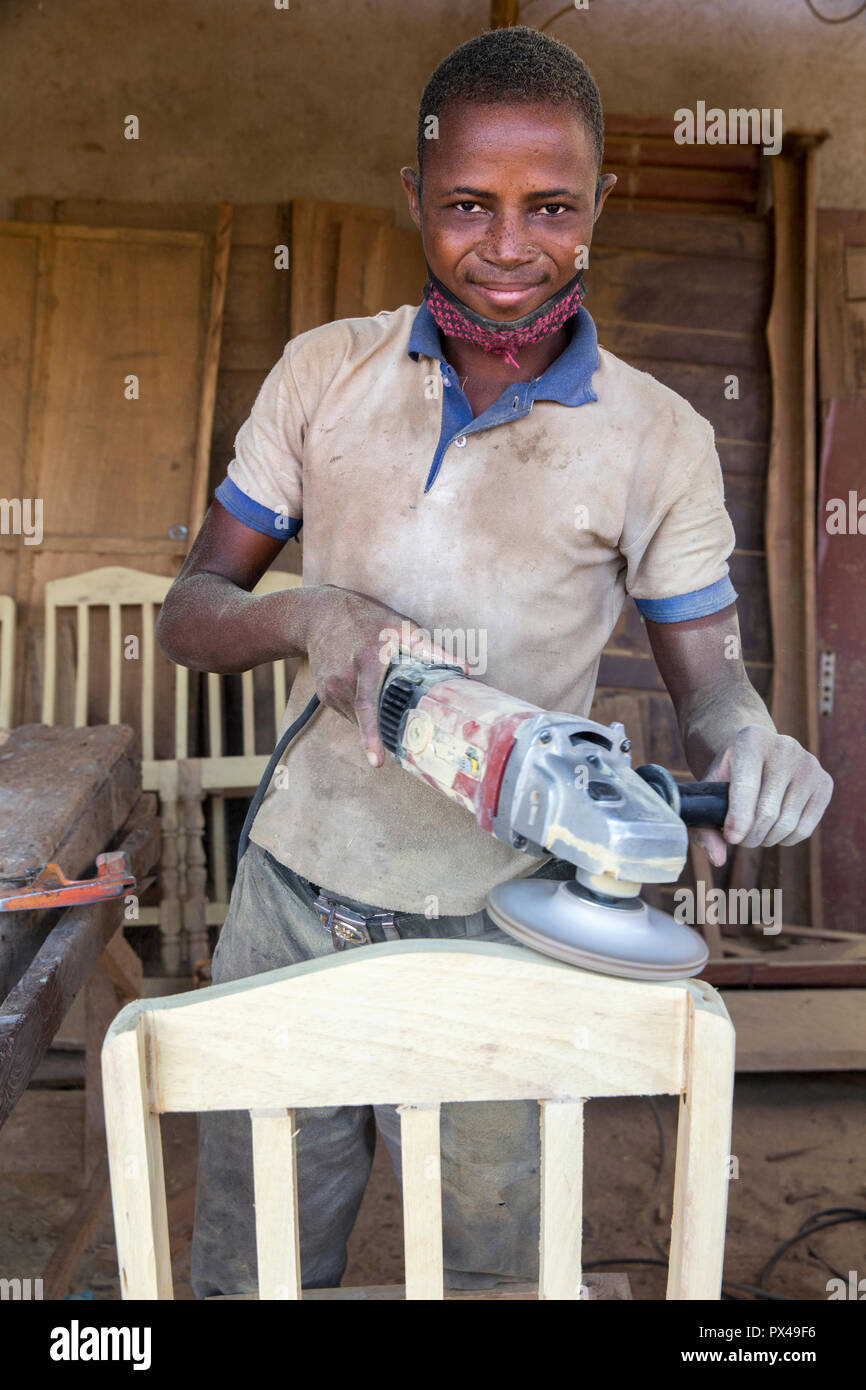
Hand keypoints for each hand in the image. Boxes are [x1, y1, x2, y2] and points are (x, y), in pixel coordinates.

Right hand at [301, 585, 466, 767]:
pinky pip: (348, 711)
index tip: (376, 762)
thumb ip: (431, 650)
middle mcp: (343, 678)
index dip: (371, 735)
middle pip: (368, 716)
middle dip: (386, 726)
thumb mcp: (401, 627)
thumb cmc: (366, 618)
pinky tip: (366, 689)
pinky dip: (361, 709)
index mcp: (366, 662)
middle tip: (405, 729)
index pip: (367, 705)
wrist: (320, 614)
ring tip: (382, 692)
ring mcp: (329, 688)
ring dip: (374, 716)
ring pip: (357, 717)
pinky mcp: (323, 693)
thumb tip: (464, 668)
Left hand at [693, 725, 832, 866]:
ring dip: (767, 839)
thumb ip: (705, 825)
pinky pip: (805, 828)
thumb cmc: (729, 773)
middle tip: (739, 839)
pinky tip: (774, 830)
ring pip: (787, 824)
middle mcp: (785, 747)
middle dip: (750, 836)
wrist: (758, 753)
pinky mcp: (825, 782)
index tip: (731, 838)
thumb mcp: (710, 789)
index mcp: (751, 740)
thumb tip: (717, 860)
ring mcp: (809, 764)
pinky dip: (786, 839)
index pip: (746, 787)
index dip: (738, 820)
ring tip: (755, 833)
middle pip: (768, 812)